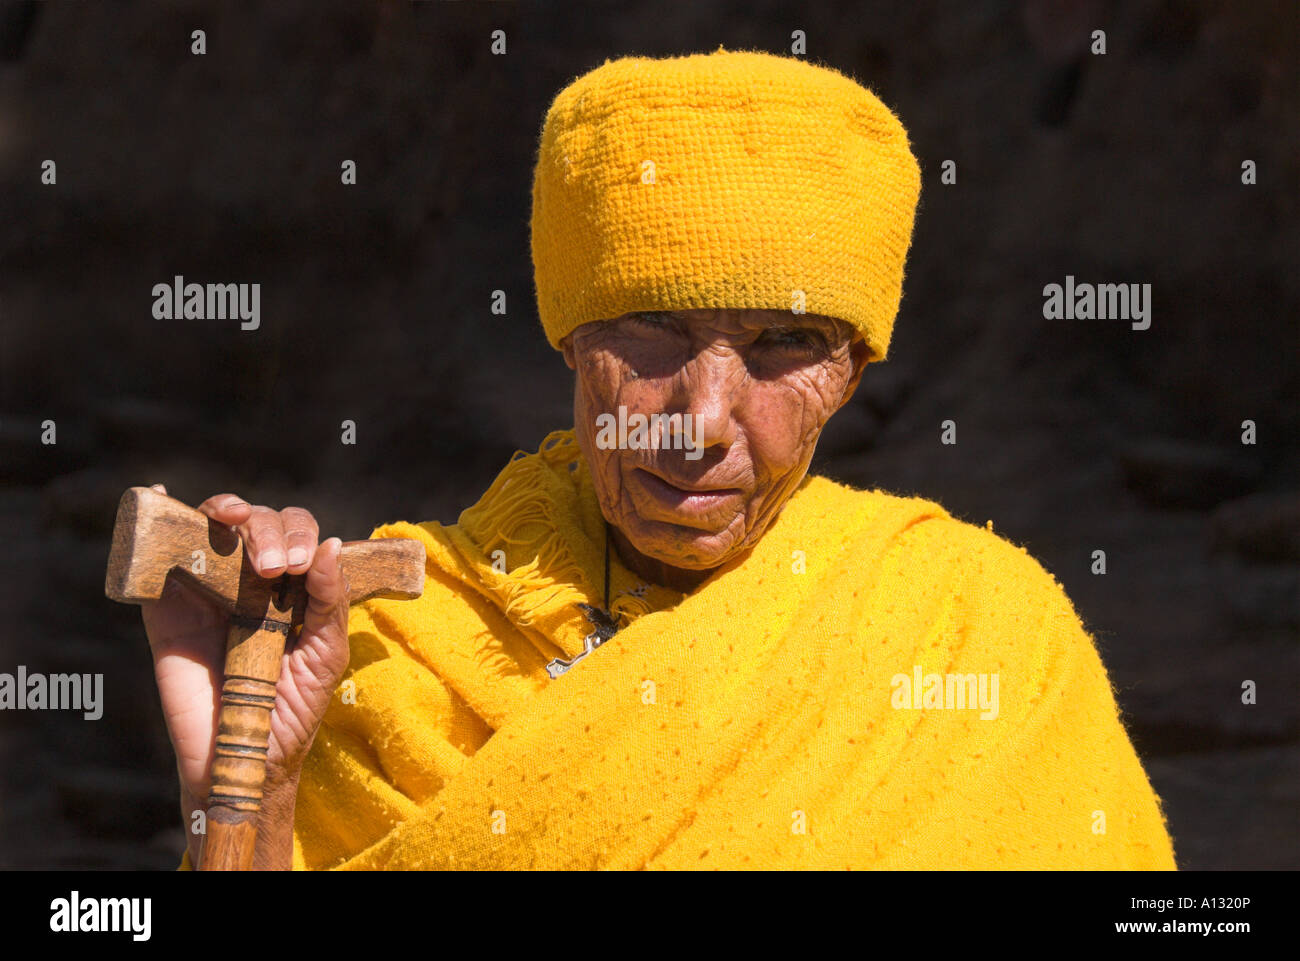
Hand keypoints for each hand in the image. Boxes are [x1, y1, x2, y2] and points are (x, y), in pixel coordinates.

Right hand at [139, 485, 351, 868]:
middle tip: (273, 567)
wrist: (244, 760)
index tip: (299, 564)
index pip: (298, 536)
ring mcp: (208, 592)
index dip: (300, 534)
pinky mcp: (167, 611)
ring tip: (232, 518)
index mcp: (293, 588)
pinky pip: (159, 561)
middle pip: (259, 524)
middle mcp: (250, 581)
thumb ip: (329, 603)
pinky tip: (163, 497)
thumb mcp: (325, 656)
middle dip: (269, 530)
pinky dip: (162, 523)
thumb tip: (330, 545)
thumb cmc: (292, 710)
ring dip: (224, 509)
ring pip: (213, 529)